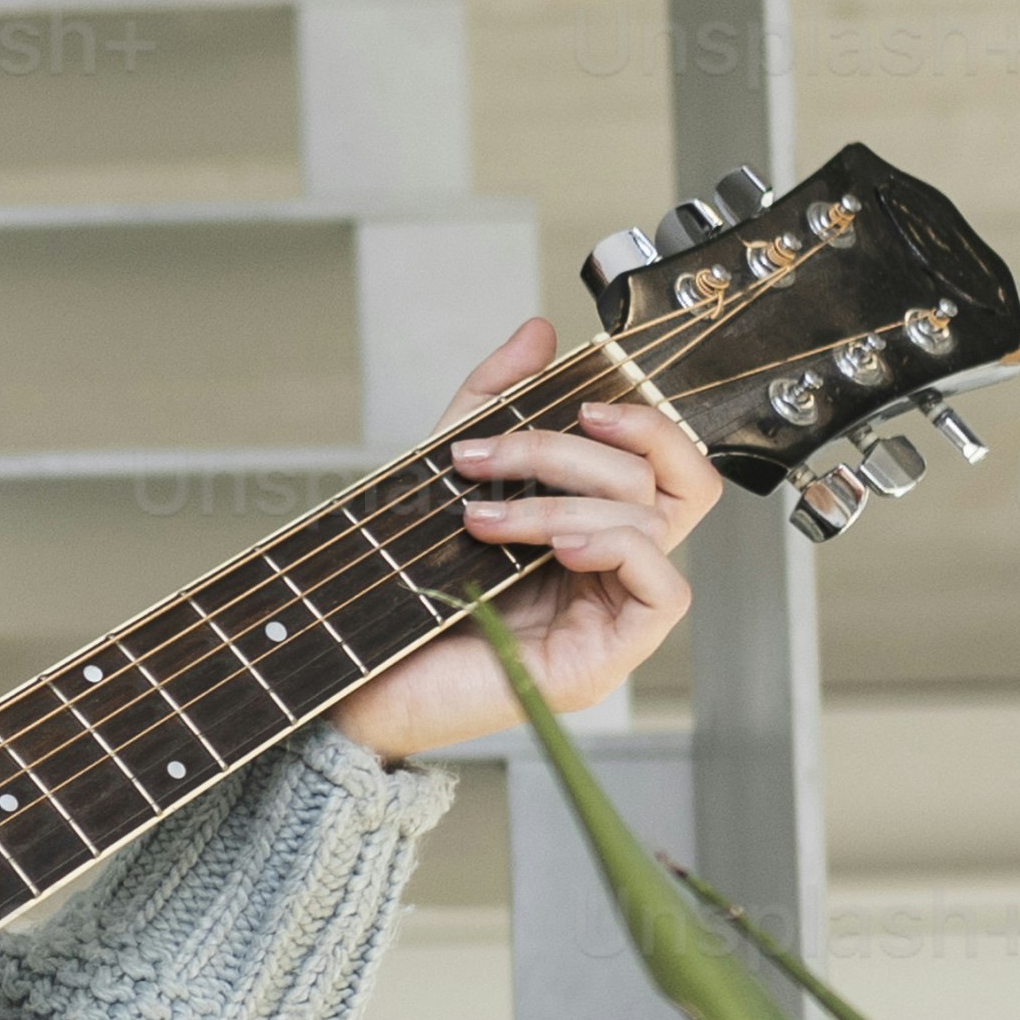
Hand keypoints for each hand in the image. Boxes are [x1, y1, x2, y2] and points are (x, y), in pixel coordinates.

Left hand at [323, 318, 730, 772]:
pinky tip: (558, 545)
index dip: (646, 421)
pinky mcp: (602, 663)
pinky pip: (664, 592)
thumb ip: (491, 403)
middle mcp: (609, 573)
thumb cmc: (398, 596)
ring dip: (564, 502)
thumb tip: (537, 333)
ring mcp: (611, 620)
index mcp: (589, 529)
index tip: (579, 402)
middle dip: (568, 454)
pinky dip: (617, 549)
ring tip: (482, 517)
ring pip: (653, 526)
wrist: (350, 686)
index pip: (669, 466)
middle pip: (659, 482)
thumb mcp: (444, 474)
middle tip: (486, 459)